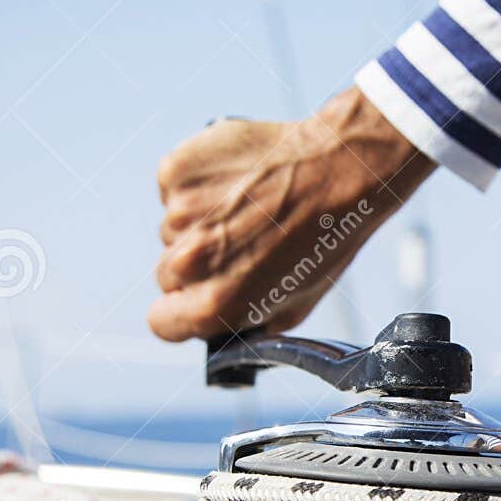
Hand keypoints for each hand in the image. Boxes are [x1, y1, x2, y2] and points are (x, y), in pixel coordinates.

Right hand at [150, 86, 435, 340]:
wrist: (339, 169)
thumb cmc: (324, 239)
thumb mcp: (294, 307)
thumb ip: (245, 324)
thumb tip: (221, 330)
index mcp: (215, 304)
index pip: (161, 322)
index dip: (180, 310)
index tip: (195, 296)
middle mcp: (191, 261)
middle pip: (167, 274)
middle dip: (196, 264)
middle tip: (240, 243)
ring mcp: (181, 212)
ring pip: (172, 228)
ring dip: (200, 220)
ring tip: (246, 207)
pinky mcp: (178, 170)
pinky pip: (174, 188)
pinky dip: (197, 184)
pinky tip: (236, 180)